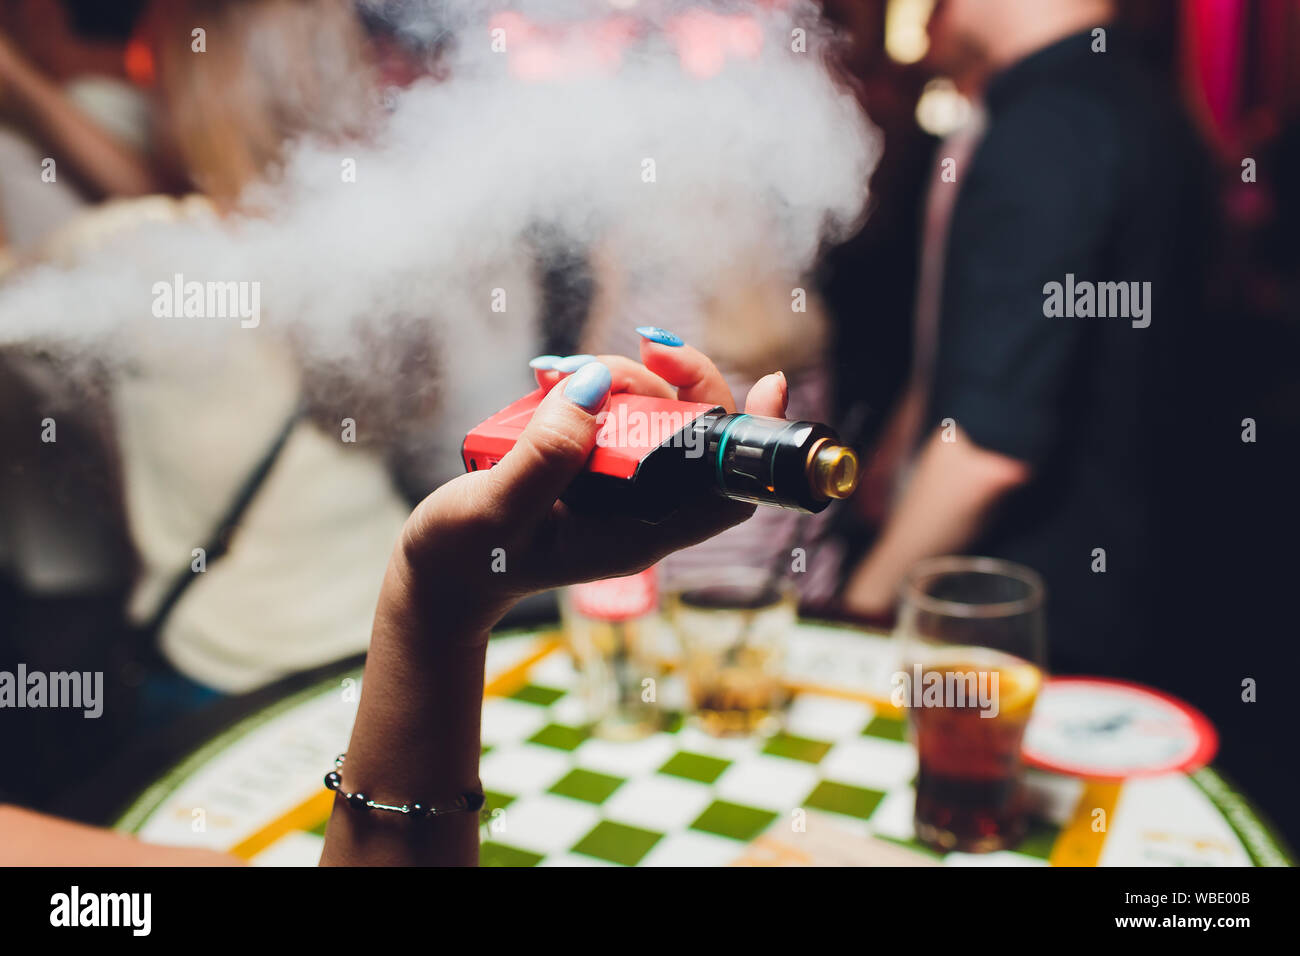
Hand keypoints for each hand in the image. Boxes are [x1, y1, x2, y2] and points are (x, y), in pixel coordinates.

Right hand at [397, 333, 787, 638]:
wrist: (436, 573)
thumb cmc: (466, 555)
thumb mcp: (499, 507)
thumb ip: (547, 453)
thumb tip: (598, 387)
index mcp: (638, 533)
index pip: (729, 493)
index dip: (755, 442)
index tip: (770, 384)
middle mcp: (639, 508)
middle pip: (695, 437)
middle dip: (675, 383)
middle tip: (641, 348)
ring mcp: (614, 487)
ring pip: (652, 416)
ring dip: (621, 379)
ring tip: (560, 374)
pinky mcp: (586, 466)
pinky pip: (608, 415)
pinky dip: (590, 388)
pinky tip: (549, 380)